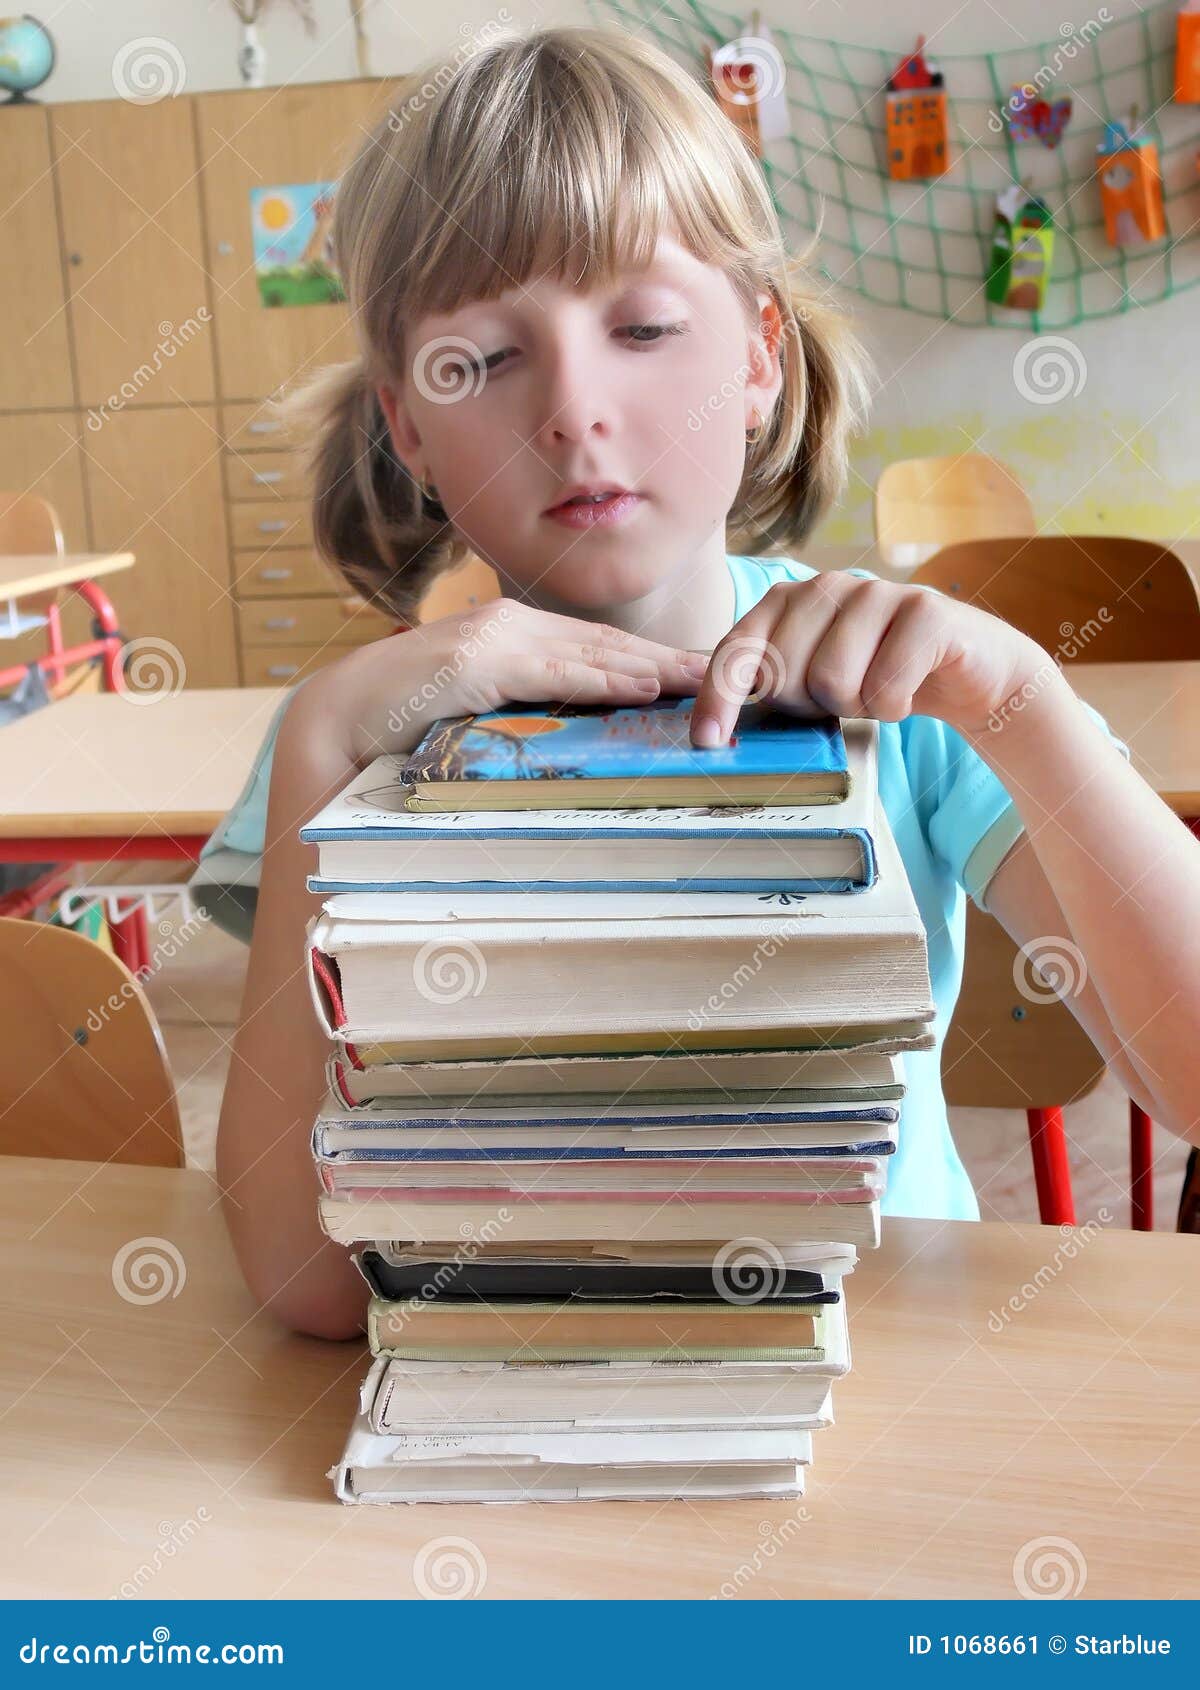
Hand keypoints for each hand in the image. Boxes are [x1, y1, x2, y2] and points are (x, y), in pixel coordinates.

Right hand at [317, 597, 709, 765]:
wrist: (336, 721)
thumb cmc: (400, 726)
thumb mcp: (475, 710)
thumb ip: (521, 707)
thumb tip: (571, 732)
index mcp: (509, 633)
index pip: (595, 646)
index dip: (650, 658)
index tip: (697, 672)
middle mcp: (507, 624)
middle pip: (605, 644)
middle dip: (668, 659)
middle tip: (726, 672)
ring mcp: (492, 638)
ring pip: (590, 655)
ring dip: (653, 669)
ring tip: (704, 680)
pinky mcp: (476, 664)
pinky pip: (554, 673)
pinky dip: (604, 680)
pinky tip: (644, 688)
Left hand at [688, 573, 1050, 744]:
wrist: (969, 673)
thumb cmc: (878, 678)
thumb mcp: (814, 682)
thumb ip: (770, 685)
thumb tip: (710, 727)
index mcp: (788, 600)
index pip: (738, 648)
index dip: (718, 697)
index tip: (707, 743)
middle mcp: (827, 587)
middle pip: (785, 674)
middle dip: (812, 705)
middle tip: (844, 698)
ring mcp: (876, 592)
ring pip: (833, 681)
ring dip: (858, 706)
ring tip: (877, 691)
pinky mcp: (925, 609)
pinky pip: (885, 686)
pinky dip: (894, 707)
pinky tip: (910, 691)